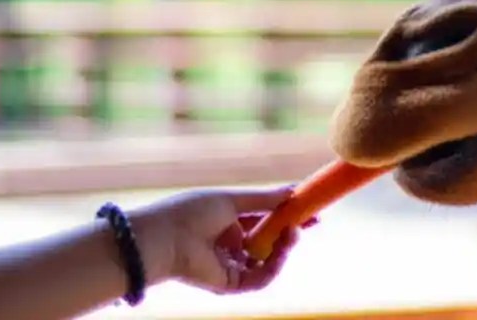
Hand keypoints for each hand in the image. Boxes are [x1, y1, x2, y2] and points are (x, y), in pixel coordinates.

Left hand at [129, 186, 315, 294]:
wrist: (164, 237)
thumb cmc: (190, 212)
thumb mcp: (232, 200)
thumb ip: (263, 199)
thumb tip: (292, 191)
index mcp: (227, 222)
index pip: (264, 220)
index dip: (287, 214)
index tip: (309, 207)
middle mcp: (230, 245)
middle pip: (269, 241)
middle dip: (291, 232)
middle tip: (312, 221)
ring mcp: (230, 266)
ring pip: (268, 261)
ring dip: (285, 248)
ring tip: (294, 232)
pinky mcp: (229, 284)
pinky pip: (259, 278)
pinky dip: (274, 266)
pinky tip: (282, 250)